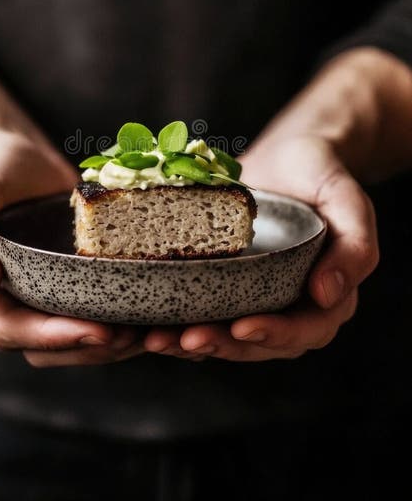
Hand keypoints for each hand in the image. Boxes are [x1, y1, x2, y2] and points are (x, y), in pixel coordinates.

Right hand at [0, 130, 143, 365]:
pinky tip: (152, 316)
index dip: (54, 337)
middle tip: (134, 336)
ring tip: (148, 333)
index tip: (97, 332)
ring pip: (71, 343)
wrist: (16, 156)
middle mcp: (6, 307)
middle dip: (90, 347)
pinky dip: (119, 322)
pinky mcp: (66, 290)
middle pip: (45, 348)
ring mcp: (38, 301)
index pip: (11, 332)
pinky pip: (90, 317)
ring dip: (110, 344)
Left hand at [145, 133, 377, 361]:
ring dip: (192, 344)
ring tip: (158, 340)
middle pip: (259, 344)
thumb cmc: (320, 174)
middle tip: (187, 339)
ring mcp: (254, 301)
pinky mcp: (223, 289)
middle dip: (222, 346)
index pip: (305, 330)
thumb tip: (328, 294)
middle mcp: (290, 307)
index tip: (241, 326)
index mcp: (326, 296)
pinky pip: (202, 314)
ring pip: (226, 337)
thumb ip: (355, 246)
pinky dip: (175, 323)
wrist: (287, 154)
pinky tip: (145, 324)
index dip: (274, 335)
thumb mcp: (347, 200)